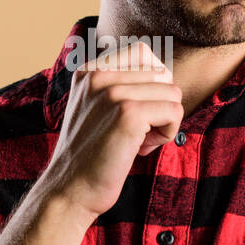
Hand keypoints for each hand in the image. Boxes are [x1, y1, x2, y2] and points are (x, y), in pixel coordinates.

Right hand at [38, 38, 182, 218]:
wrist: (70, 190)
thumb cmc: (91, 154)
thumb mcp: (96, 107)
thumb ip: (121, 84)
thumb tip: (166, 73)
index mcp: (89, 70)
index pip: (143, 54)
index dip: (150, 84)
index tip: (129, 113)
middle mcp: (98, 76)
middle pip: (162, 73)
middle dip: (158, 104)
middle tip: (135, 132)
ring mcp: (112, 93)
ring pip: (172, 92)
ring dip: (164, 121)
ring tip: (136, 141)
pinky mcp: (128, 114)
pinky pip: (175, 111)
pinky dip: (167, 133)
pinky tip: (141, 149)